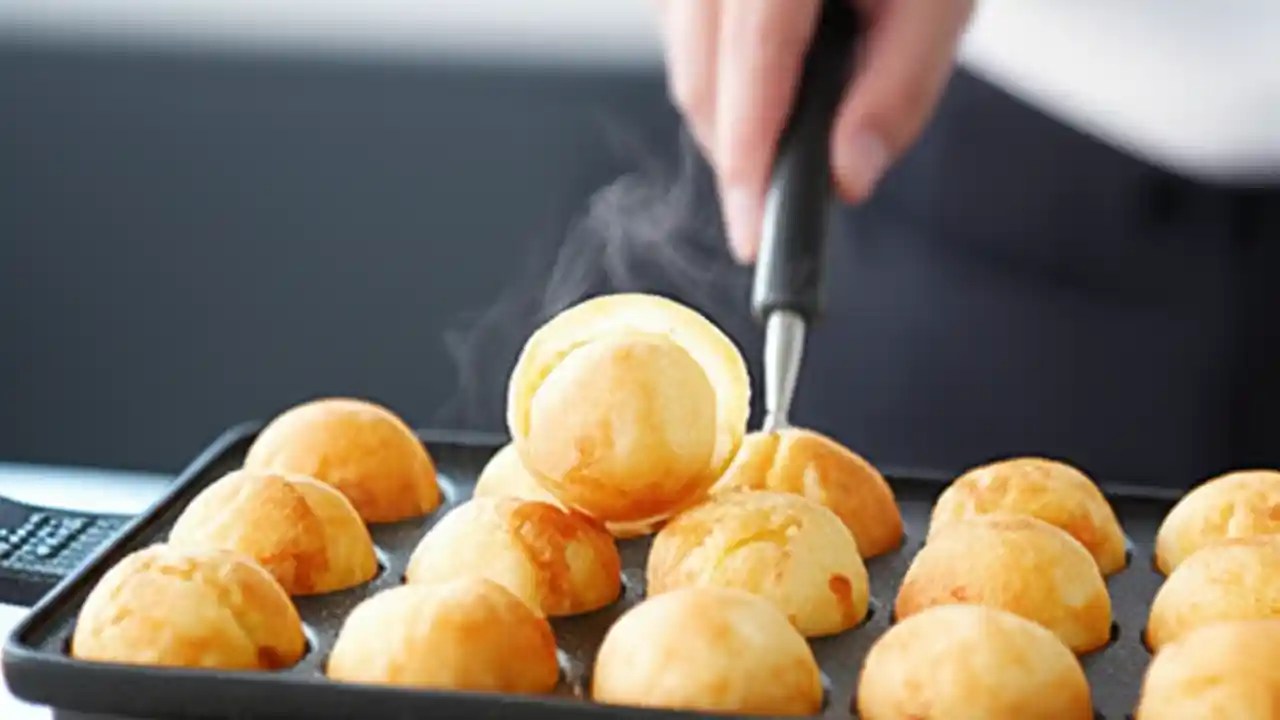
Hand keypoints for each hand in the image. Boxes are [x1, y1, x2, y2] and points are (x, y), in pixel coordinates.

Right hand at [655, 0, 974, 262]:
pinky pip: (686, 40)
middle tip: (784, 202)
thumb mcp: (938, 1)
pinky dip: (724, 81)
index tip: (755, 232)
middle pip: (701, 81)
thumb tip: (848, 175)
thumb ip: (898, 89)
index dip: (749, 162)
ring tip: (796, 125)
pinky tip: (772, 81)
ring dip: (732, 121)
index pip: (750, 66)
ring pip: (687, 67)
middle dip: (740, 157)